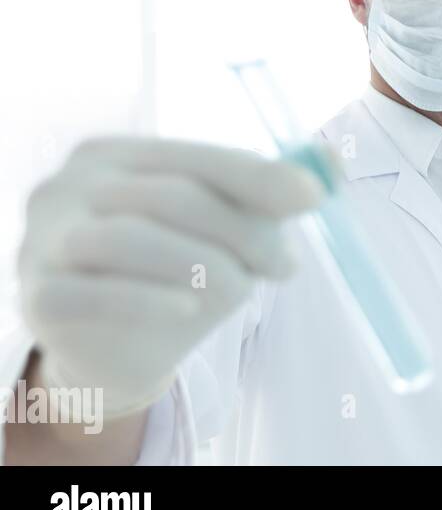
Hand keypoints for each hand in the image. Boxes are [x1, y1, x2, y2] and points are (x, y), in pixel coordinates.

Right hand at [19, 137, 323, 419]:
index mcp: (116, 155)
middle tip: (286, 265)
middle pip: (171, 195)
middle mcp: (70, 185)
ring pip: (132, 237)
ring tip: (242, 291)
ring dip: (204, 265)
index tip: (313, 198)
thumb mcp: (225, 233)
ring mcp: (45, 238)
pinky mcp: (39, 294)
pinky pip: (97, 291)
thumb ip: (268, 197)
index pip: (196, 157)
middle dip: (242, 231)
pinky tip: (190, 308)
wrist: (117, 354)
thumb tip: (334, 161)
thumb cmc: (174, 276)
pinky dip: (150, 297)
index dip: (259, 178)